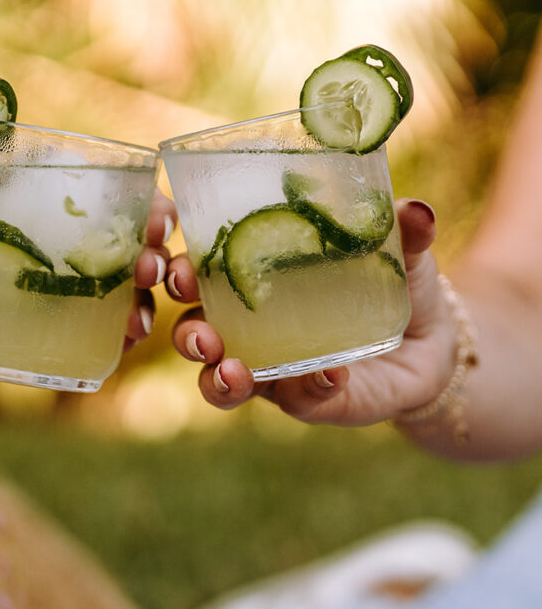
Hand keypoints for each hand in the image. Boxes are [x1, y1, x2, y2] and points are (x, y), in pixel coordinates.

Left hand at [0, 177, 177, 351]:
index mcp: (40, 192)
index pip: (110, 192)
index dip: (145, 205)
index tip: (155, 221)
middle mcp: (58, 236)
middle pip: (126, 246)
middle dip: (151, 258)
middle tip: (148, 271)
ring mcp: (51, 281)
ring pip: (115, 293)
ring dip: (138, 306)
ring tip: (134, 322)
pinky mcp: (36, 319)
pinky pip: (83, 332)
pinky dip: (108, 341)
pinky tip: (118, 348)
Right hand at [167, 199, 457, 425]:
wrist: (432, 341)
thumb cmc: (394, 283)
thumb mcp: (398, 251)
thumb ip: (404, 232)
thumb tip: (416, 209)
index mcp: (253, 283)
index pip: (198, 279)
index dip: (176, 277)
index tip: (176, 270)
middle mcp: (252, 330)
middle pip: (197, 337)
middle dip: (188, 337)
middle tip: (202, 335)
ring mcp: (276, 370)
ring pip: (224, 383)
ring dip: (218, 380)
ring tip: (233, 371)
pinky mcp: (312, 399)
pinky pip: (298, 399)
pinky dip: (307, 387)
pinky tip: (329, 374)